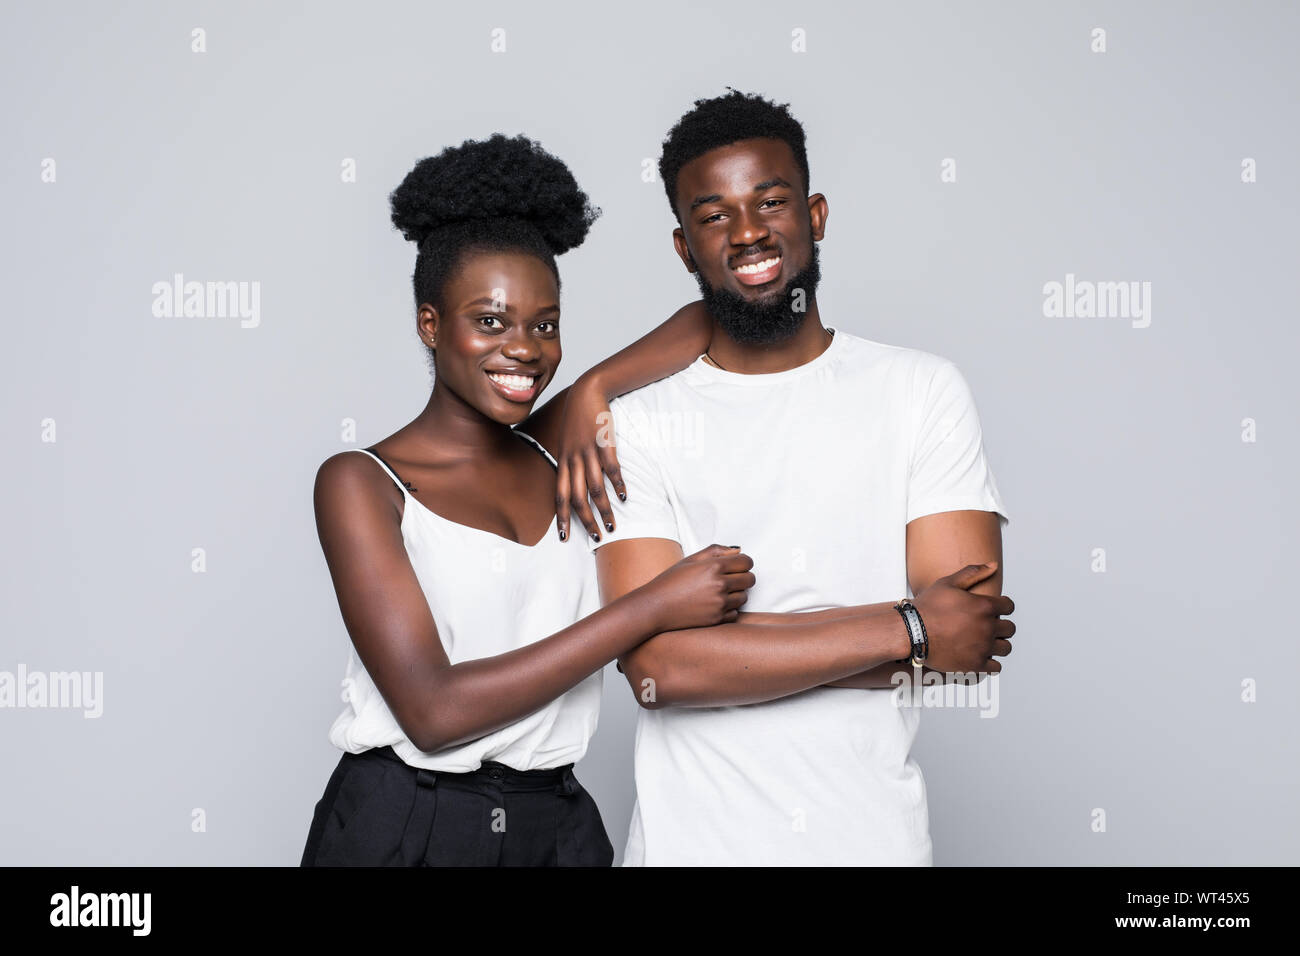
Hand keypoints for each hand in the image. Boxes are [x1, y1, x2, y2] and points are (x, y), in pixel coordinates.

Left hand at [555, 375, 623, 542]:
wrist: (587, 390)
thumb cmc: (578, 418)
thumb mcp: (567, 441)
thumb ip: (570, 462)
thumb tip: (573, 483)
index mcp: (563, 461)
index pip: (558, 495)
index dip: (561, 517)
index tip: (563, 537)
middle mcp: (573, 459)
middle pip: (576, 496)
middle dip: (586, 520)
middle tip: (596, 537)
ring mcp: (588, 451)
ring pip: (594, 487)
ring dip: (604, 509)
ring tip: (613, 525)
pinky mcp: (604, 442)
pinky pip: (611, 467)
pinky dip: (618, 484)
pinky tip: (625, 497)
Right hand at [637, 544, 754, 631]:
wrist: (655, 607)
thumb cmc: (670, 582)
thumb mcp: (690, 560)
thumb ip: (715, 551)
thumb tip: (737, 551)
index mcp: (713, 566)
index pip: (746, 562)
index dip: (744, 562)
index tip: (737, 565)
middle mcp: (719, 585)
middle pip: (750, 579)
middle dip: (743, 577)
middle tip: (730, 578)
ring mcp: (719, 603)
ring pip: (744, 597)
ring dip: (736, 594)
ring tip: (718, 592)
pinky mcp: (717, 619)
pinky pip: (735, 612)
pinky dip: (729, 609)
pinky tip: (714, 605)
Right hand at [910, 563, 1015, 673]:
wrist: (911, 632)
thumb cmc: (927, 607)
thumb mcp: (948, 583)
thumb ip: (973, 573)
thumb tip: (994, 565)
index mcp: (984, 606)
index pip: (1009, 607)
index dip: (1001, 607)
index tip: (992, 610)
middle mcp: (987, 627)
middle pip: (1010, 629)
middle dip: (1000, 626)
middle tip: (985, 626)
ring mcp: (982, 647)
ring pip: (1005, 648)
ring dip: (998, 644)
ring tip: (984, 642)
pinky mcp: (975, 664)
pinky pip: (996, 667)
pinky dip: (991, 662)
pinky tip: (980, 655)